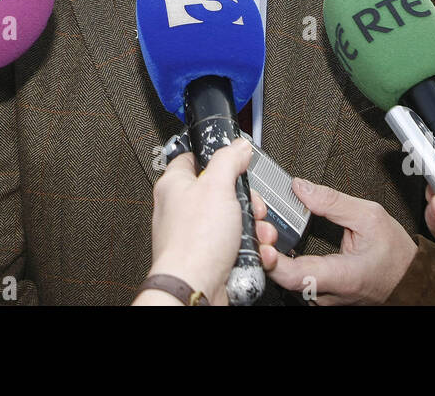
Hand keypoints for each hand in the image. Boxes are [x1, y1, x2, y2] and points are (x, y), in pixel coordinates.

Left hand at [136, 138, 256, 305]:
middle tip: (253, 207)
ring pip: (234, 221)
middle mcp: (182, 210)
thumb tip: (238, 146)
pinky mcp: (210, 256)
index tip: (236, 162)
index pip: (193, 158)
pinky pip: (236, 245)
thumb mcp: (217, 186)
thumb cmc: (194, 241)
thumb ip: (228, 160)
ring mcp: (197, 235)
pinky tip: (257, 251)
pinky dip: (252, 249)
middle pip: (223, 192)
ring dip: (255, 227)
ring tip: (259, 233)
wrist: (195, 287)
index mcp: (175, 185)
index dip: (217, 158)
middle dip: (248, 202)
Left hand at [256, 179, 415, 304]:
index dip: (271, 258)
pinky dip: (283, 259)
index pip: (294, 276)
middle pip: (283, 277)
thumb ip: (332, 202)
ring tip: (267, 228)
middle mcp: (327, 293)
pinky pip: (294, 279)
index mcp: (342, 276)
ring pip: (286, 279)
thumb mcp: (370, 217)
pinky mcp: (319, 295)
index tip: (262, 236)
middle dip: (268, 248)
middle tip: (261, 223)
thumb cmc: (395, 254)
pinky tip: (278, 241)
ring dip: (274, 253)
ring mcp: (321, 297)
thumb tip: (301, 188)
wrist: (409, 278)